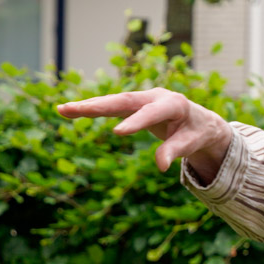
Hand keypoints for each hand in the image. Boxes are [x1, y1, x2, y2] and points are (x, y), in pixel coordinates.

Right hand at [56, 88, 233, 178]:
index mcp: (173, 104)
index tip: (118, 133)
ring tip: (62, 109)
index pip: (152, 112)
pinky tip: (70, 112)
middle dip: (97, 105)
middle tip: (72, 109)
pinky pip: (110, 107)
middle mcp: (154, 96)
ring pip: (112, 102)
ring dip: (87, 106)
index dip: (136, 122)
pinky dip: (91, 109)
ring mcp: (142, 100)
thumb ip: (176, 151)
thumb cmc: (198, 132)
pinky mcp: (133, 106)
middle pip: (123, 100)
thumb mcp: (193, 143)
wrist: (201, 120)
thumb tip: (161, 166)